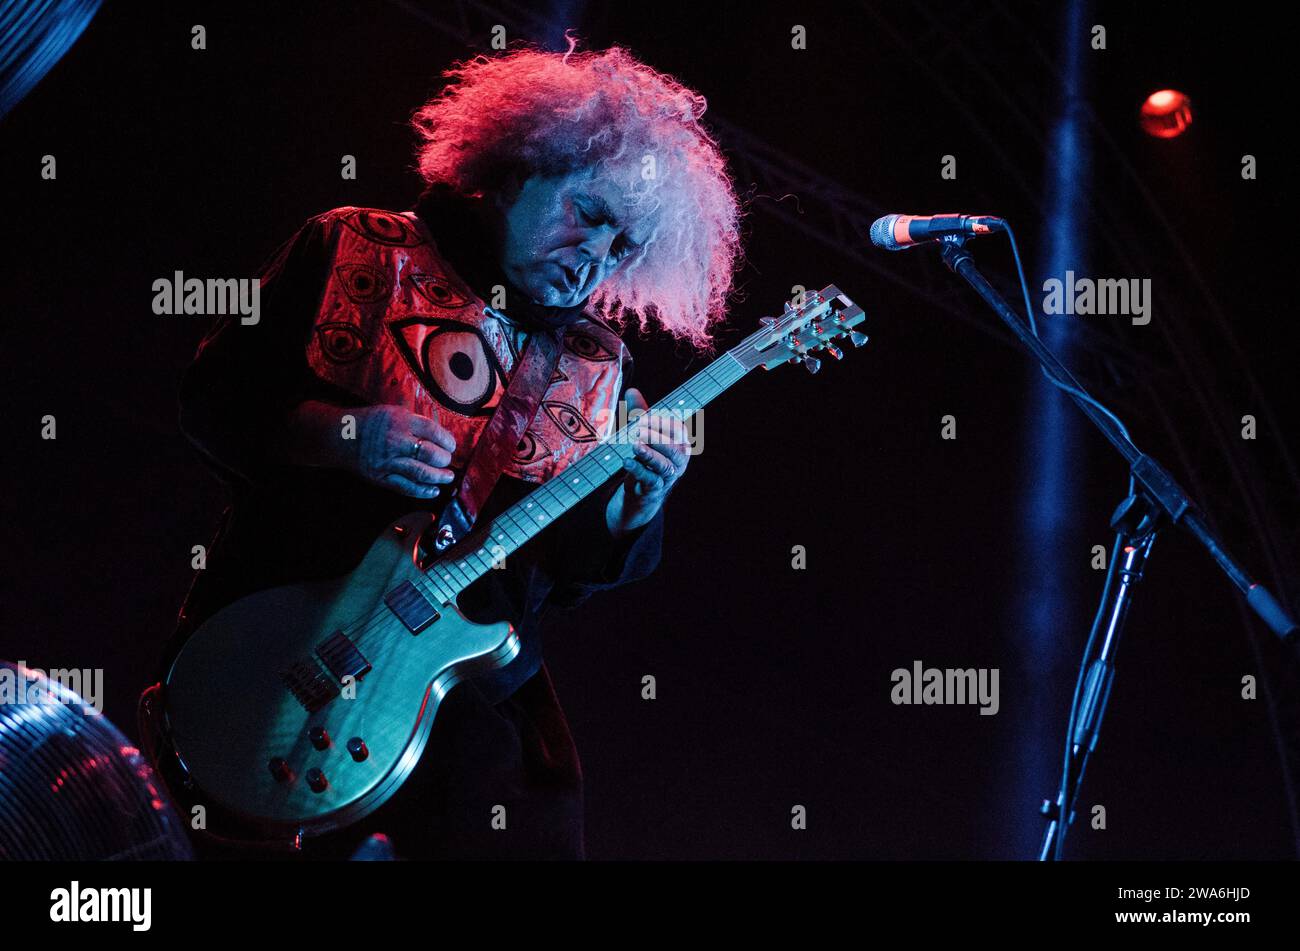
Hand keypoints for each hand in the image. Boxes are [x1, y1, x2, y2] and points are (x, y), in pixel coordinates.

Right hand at [352, 404, 457, 498]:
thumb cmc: (370, 423)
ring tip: (447, 477)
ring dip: (438, 477)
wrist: (339, 436)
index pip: (433, 431)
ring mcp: (387, 460)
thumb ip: (414, 422)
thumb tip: (440, 435)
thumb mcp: (392, 412)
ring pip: (420, 472)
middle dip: (444, 459)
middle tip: (448, 461)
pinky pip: (406, 487)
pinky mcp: (380, 476)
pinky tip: (433, 491)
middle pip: (429, 453)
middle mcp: (395, 440)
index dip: (447, 440)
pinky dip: (422, 491)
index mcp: (400, 420)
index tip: (451, 446)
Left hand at [606, 388, 690, 535]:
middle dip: (656, 437)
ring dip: (649, 454)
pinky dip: (638, 470)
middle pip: (673, 448)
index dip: (661, 423)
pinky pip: (649, 479)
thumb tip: (631, 391)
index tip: (645, 416)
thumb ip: (638, 412)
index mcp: (680, 442)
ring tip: (635, 445)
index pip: (677, 430)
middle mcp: (679, 459)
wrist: (640, 488)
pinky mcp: (655, 488)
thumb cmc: (645, 454)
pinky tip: (626, 461)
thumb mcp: (642, 432)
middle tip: (639, 429)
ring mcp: (669, 475)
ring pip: (663, 464)